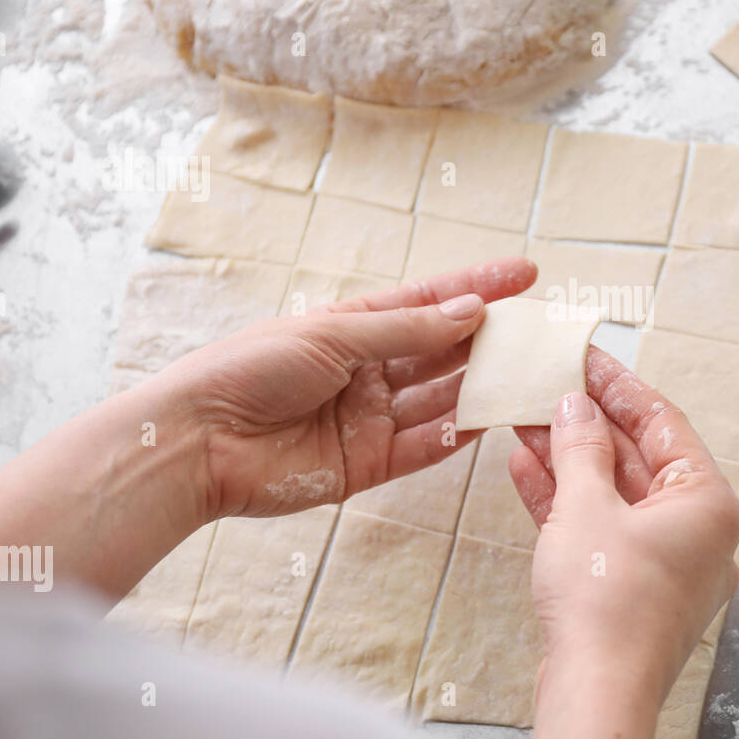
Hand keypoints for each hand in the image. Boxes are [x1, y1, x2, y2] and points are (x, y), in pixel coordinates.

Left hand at [163, 259, 535, 520]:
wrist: (198, 442)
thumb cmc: (250, 370)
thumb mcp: (332, 335)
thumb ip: (406, 330)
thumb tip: (471, 312)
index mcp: (353, 328)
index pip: (429, 302)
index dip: (477, 286)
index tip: (527, 273)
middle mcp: (368, 371)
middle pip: (442, 350)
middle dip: (490, 338)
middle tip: (540, 329)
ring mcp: (370, 418)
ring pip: (441, 398)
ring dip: (482, 385)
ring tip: (527, 372)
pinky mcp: (367, 464)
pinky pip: (424, 447)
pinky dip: (455, 434)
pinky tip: (489, 419)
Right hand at [509, 348, 738, 738]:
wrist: (595, 692)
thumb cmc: (608, 607)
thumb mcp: (587, 506)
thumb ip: (581, 448)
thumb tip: (575, 408)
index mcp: (707, 502)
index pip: (662, 422)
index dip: (618, 386)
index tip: (586, 359)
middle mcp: (695, 529)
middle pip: (637, 456)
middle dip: (587, 423)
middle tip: (549, 386)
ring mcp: (663, 560)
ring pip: (613, 492)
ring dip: (568, 457)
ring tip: (527, 419)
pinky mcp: (630, 586)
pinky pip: (600, 527)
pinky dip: (565, 499)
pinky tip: (526, 468)